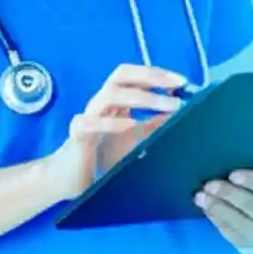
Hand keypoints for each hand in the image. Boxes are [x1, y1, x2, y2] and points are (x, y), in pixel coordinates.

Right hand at [40, 63, 186, 201]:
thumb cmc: (104, 155)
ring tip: (169, 106)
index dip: (158, 74)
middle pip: (122, 74)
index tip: (183, 81)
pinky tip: (132, 125)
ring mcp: (88, 115)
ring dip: (144, 97)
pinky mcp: (78, 133)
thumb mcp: (137, 137)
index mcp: (115, 99)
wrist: (70, 179)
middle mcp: (101, 101)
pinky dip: (113, 122)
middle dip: (152, 76)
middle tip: (178, 85)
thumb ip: (155, 123)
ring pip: (111, 94)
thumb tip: (180, 109)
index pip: (135, 75)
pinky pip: (92, 122)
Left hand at [195, 170, 252, 248]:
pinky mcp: (246, 243)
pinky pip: (229, 232)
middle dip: (229, 194)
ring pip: (239, 222)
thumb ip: (251, 177)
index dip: (252, 181)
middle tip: (210, 185)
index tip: (232, 175)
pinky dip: (216, 219)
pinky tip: (206, 208)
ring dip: (218, 208)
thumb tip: (226, 165)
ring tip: (202, 197)